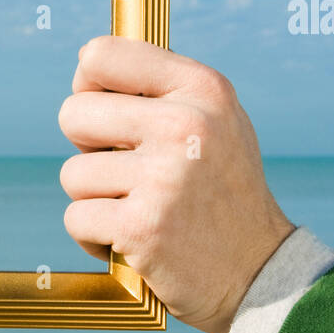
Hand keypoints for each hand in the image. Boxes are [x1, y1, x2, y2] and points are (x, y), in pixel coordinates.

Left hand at [58, 36, 293, 332]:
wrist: (260, 275)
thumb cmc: (223, 194)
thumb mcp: (215, 122)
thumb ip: (161, 89)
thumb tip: (86, 64)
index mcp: (203, 89)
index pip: (100, 56)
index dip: (88, 89)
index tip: (106, 117)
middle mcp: (186, 125)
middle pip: (73, 114)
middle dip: (87, 150)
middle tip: (126, 174)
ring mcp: (164, 177)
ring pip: (72, 174)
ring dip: (95, 200)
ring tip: (140, 211)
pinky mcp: (142, 226)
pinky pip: (76, 219)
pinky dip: (94, 238)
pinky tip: (132, 242)